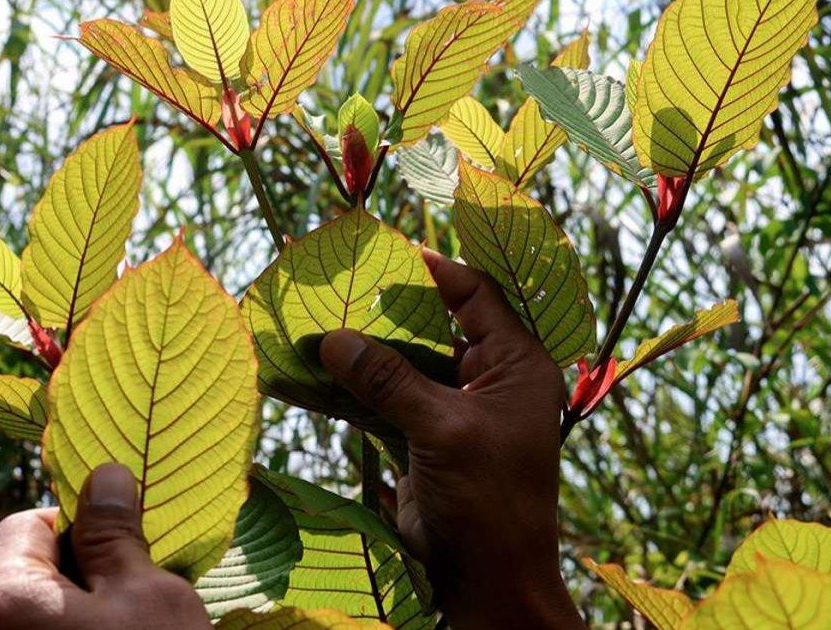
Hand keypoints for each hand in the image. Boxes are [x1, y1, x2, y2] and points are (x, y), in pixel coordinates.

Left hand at [0, 463, 209, 629]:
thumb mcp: (146, 594)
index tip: (130, 546)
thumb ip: (116, 534)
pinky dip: (89, 628)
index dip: (84, 524)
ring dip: (94, 605)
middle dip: (89, 568)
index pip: (27, 525)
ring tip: (139, 622)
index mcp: (3, 599)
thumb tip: (104, 474)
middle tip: (138, 592)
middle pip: (35, 568)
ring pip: (49, 606)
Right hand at [319, 250, 582, 628]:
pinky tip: (315, 371)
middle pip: (434, 326)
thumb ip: (389, 380)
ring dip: (364, 349)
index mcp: (515, 366)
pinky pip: (386, 400)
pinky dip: (354, 388)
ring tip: (316, 319)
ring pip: (404, 364)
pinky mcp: (423, 438)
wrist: (487, 580)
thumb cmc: (488, 500)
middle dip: (387, 309)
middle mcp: (487, 379)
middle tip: (338, 282)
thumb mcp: (443, 430)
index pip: (476, 296)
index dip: (433, 270)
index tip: (385, 250)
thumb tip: (333, 338)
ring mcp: (452, 409)